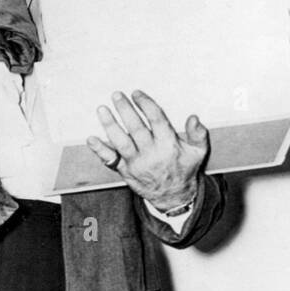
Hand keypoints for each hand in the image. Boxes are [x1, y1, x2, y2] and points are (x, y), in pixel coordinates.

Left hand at [86, 90, 208, 210]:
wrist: (172, 196)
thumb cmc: (184, 169)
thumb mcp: (198, 152)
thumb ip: (198, 134)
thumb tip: (193, 117)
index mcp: (168, 145)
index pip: (156, 120)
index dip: (146, 105)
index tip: (137, 93)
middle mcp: (151, 154)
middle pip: (136, 128)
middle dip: (125, 110)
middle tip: (116, 95)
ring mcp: (136, 163)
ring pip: (121, 142)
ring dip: (110, 125)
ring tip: (102, 109)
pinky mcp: (126, 171)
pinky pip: (111, 160)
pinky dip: (100, 150)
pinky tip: (91, 139)